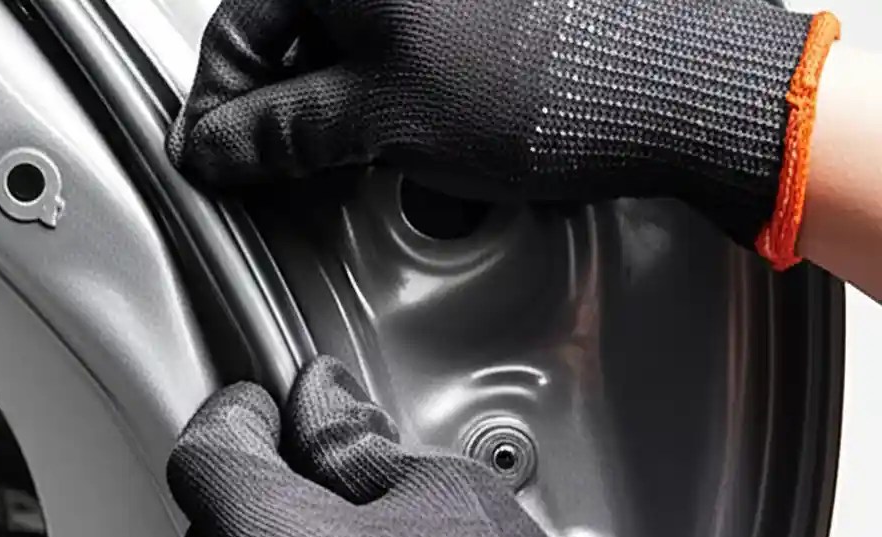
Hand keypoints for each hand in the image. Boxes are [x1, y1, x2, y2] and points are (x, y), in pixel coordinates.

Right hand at [168, 0, 819, 241]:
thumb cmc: (541, 83)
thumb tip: (216, 147)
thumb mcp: (377, 119)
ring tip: (353, 167)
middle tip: (279, 175)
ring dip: (337, 112)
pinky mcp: (479, 13)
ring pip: (349, 47)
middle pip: (293, 34)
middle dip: (282, 113)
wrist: (669, 88)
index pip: (239, 28)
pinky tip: (406, 142)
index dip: (217, 107)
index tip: (212, 159)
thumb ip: (278, 133)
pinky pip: (402, 51)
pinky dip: (387, 99)